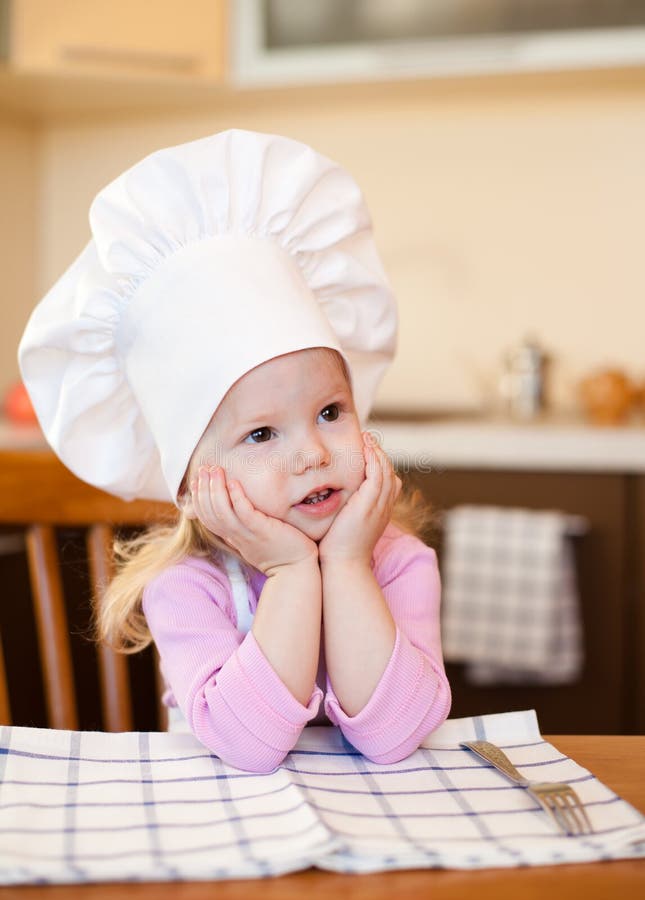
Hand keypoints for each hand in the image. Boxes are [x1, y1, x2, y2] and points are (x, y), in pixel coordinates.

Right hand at [189, 466, 317, 574]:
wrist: (296, 570)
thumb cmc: (278, 551)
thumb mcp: (253, 538)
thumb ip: (241, 526)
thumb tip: (232, 512)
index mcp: (231, 536)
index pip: (206, 517)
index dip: (198, 498)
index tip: (196, 481)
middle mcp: (236, 536)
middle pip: (210, 513)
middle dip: (203, 489)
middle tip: (203, 469)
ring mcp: (248, 534)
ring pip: (223, 512)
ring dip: (216, 489)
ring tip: (215, 470)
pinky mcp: (263, 531)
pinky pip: (245, 514)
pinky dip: (237, 498)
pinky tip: (234, 482)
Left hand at [318, 433, 401, 564]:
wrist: (343, 565)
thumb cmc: (339, 549)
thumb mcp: (346, 526)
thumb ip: (346, 511)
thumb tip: (336, 501)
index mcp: (380, 511)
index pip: (388, 482)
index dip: (381, 465)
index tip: (369, 452)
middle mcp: (384, 507)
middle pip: (390, 473)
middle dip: (380, 454)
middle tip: (369, 439)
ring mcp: (379, 506)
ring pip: (386, 471)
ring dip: (377, 452)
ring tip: (367, 439)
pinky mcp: (369, 504)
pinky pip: (377, 475)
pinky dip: (374, 459)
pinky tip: (365, 449)